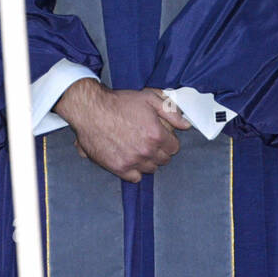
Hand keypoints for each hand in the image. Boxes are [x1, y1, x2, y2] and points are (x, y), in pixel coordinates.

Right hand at [54, 79, 191, 182]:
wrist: (91, 110)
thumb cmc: (119, 102)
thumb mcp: (148, 98)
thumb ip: (170, 112)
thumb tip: (186, 125)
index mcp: (156, 134)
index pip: (174, 148)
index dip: (169, 141)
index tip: (161, 136)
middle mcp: (146, 151)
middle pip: (164, 160)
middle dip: (160, 151)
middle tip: (150, 141)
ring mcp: (132, 161)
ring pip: (151, 169)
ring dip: (149, 160)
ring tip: (140, 149)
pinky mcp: (118, 168)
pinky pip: (135, 178)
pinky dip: (135, 171)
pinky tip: (131, 159)